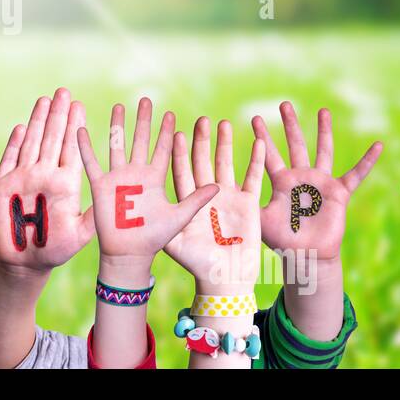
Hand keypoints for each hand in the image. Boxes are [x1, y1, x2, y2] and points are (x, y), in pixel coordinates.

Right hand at [0, 88, 93, 272]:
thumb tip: (110, 198)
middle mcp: (45, 175)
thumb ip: (93, 216)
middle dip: (58, 115)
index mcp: (65, 183)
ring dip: (37, 122)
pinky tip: (20, 127)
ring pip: (31, 144)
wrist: (25, 263)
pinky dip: (14, 144)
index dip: (74, 127)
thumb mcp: (81, 235)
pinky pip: (9, 160)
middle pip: (52, 139)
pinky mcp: (2, 187)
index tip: (80, 105)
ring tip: (44, 100)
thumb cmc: (56, 250)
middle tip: (64, 92)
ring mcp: (23, 179)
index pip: (70, 148)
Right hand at [78, 98, 216, 263]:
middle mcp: (136, 174)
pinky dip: (85, 147)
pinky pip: (92, 163)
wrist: (129, 255)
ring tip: (119, 106)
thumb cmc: (155, 238)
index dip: (165, 132)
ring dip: (117, 126)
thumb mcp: (180, 216)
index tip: (170, 113)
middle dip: (143, 121)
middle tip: (146, 99)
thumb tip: (220, 185)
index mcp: (154, 179)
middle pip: (140, 141)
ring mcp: (117, 178)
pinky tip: (81, 129)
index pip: (161, 149)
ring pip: (116, 145)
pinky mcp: (100, 186)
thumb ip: (197, 199)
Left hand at [163, 118, 262, 293]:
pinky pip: (253, 178)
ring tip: (222, 123)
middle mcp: (207, 196)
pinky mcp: (249, 203)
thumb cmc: (198, 264)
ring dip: (224, 144)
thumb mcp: (175, 243)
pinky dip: (256, 160)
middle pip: (202, 162)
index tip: (175, 132)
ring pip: (225, 164)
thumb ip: (162, 223)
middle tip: (201, 120)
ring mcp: (229, 197)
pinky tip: (258, 141)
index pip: (181, 171)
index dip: (178, 153)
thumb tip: (142, 207)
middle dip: (201, 141)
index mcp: (187, 202)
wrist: (226, 279)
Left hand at [253, 102, 382, 260]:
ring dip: (324, 131)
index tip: (254, 118)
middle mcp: (301, 177)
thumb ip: (244, 204)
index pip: (269, 154)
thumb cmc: (281, 241)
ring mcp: (321, 183)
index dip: (263, 137)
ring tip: (323, 110)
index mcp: (282, 182)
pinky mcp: (339, 193)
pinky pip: (356, 175)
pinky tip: (378, 145)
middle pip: (296, 145)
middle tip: (284, 103)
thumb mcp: (259, 219)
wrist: (307, 257)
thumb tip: (216, 194)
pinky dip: (367, 161)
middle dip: (290, 125)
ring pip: (323, 151)